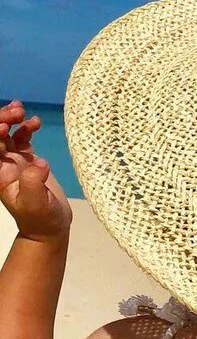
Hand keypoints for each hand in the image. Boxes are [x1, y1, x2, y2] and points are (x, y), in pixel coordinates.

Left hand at [0, 101, 71, 240]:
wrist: (51, 227)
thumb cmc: (41, 219)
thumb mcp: (36, 204)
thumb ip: (33, 182)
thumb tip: (39, 162)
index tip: (4, 126)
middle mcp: (2, 164)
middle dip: (2, 119)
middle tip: (17, 111)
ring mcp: (13, 160)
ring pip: (6, 132)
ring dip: (12, 118)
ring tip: (22, 110)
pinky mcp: (27, 160)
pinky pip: (22, 137)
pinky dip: (27, 127)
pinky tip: (36, 122)